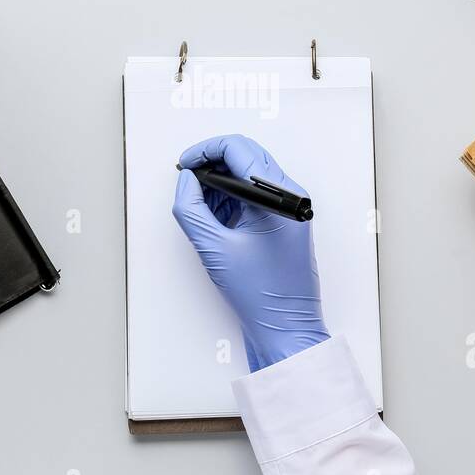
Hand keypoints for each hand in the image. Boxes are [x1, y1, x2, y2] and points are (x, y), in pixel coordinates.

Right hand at [171, 135, 328, 370]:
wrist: (286, 327)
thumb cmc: (261, 294)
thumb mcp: (214, 248)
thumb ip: (192, 209)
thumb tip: (184, 182)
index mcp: (278, 196)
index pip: (239, 148)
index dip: (205, 150)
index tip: (185, 164)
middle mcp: (290, 195)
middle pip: (246, 156)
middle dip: (212, 165)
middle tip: (187, 182)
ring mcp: (288, 208)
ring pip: (249, 174)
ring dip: (221, 182)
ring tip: (200, 206)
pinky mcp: (284, 220)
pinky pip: (255, 194)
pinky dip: (232, 198)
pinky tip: (215, 217)